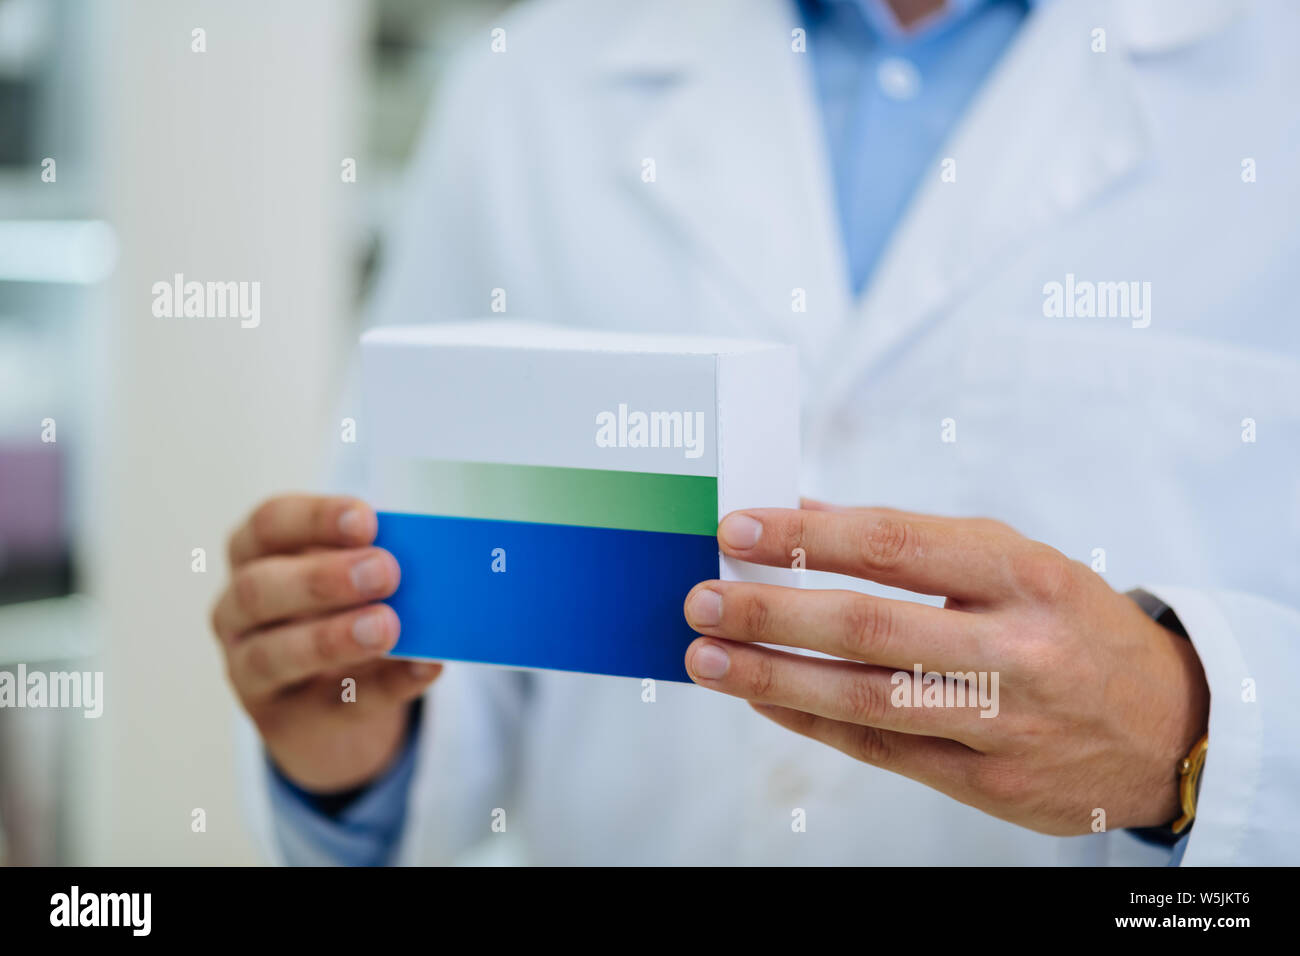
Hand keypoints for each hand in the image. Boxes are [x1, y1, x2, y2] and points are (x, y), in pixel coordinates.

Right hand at [211, 494, 440, 791]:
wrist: (330, 709)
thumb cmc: (340, 614)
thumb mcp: (348, 581)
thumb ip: (376, 565)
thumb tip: (430, 558)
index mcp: (254, 556)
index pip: (269, 525)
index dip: (314, 519)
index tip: (367, 520)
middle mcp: (237, 612)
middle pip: (258, 590)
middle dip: (322, 579)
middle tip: (385, 572)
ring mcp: (249, 672)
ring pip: (274, 656)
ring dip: (334, 639)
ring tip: (388, 627)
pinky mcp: (282, 723)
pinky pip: (332, 706)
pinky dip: (386, 685)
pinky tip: (425, 667)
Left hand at [682, 503, 1209, 834]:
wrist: (1168, 727)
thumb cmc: (1070, 624)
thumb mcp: (1015, 562)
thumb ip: (911, 541)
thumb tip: (800, 510)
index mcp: (1024, 573)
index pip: (896, 544)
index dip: (809, 536)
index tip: (739, 527)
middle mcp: (1017, 648)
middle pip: (869, 627)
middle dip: (772, 612)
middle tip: (702, 598)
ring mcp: (1004, 723)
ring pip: (866, 699)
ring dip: (772, 676)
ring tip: (706, 657)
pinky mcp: (990, 783)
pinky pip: (881, 748)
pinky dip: (811, 720)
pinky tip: (761, 696)